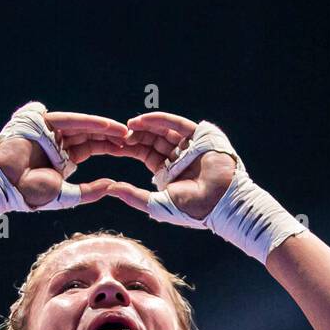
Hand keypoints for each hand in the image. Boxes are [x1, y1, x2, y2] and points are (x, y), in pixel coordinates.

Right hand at [0, 110, 126, 207]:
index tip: (128, 148)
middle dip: (109, 134)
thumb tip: (112, 186)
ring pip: (80, 125)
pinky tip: (103, 125)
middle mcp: (57, 141)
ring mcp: (47, 129)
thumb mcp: (66, 195)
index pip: (91, 147)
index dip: (109, 146)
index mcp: (64, 157)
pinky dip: (85, 121)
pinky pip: (66, 120)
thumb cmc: (29, 194)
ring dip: (101, 126)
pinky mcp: (37, 120)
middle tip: (131, 136)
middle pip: (88, 133)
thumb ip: (89, 192)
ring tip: (122, 130)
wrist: (4, 186)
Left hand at [103, 112, 235, 219]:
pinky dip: (161, 120)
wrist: (220, 203)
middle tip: (120, 134)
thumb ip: (134, 196)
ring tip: (130, 125)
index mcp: (168, 172)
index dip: (131, 148)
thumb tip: (110, 189)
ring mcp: (189, 146)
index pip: (146, 154)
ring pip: (164, 130)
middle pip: (153, 140)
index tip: (115, 145)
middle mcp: (178, 157)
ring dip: (146, 126)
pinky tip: (144, 120)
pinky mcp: (200, 136)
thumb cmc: (192, 209)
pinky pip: (178, 124)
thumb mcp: (157, 204)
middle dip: (137, 135)